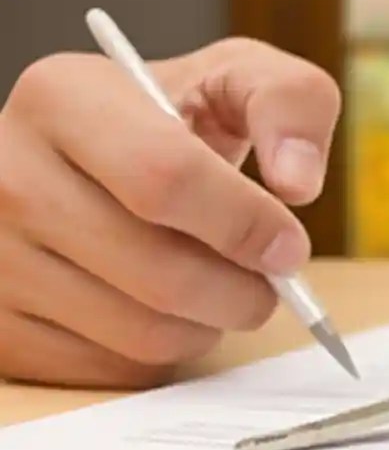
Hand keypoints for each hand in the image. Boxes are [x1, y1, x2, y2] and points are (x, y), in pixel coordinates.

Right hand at [0, 38, 339, 387]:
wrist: (92, 159)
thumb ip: (291, 102)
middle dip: (243, 290)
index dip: (245, 224)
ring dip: (211, 324)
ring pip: (140, 331)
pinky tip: (172, 309)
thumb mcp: (237, 80)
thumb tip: (298, 181)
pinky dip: (167, 351)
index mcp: (64, 97)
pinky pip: (114, 369)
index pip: (165, 178)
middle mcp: (7, 174)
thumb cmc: (174, 121)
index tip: (289, 246)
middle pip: (159, 271)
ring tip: (224, 288)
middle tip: (272, 281)